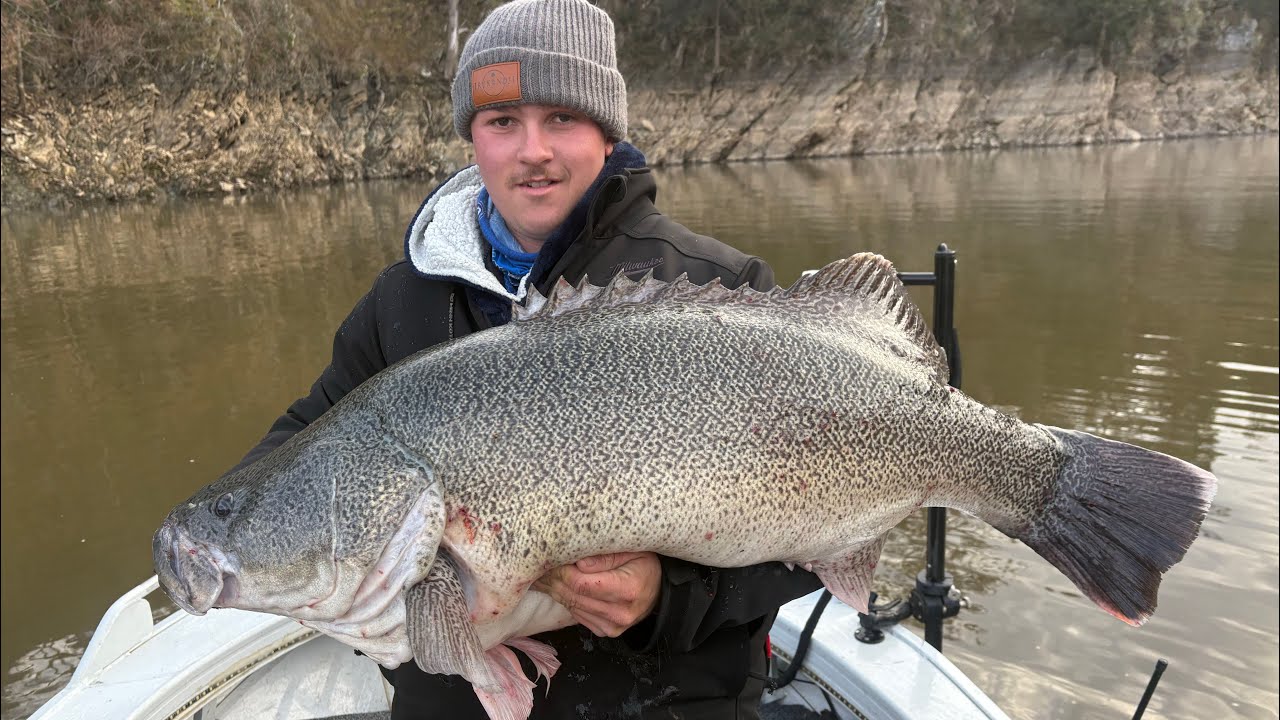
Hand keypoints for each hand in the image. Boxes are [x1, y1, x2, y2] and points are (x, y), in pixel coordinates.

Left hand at [532, 551, 660, 637]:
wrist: (657, 591)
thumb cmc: (644, 565)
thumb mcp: (632, 550)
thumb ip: (606, 556)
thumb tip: (578, 563)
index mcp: (628, 589)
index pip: (582, 583)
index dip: (562, 570)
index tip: (551, 557)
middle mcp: (620, 613)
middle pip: (574, 595)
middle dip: (554, 579)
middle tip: (539, 563)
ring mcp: (612, 626)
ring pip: (572, 606)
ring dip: (554, 589)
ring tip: (542, 573)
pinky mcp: (605, 631)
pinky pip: (576, 614)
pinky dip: (564, 599)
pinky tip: (555, 586)